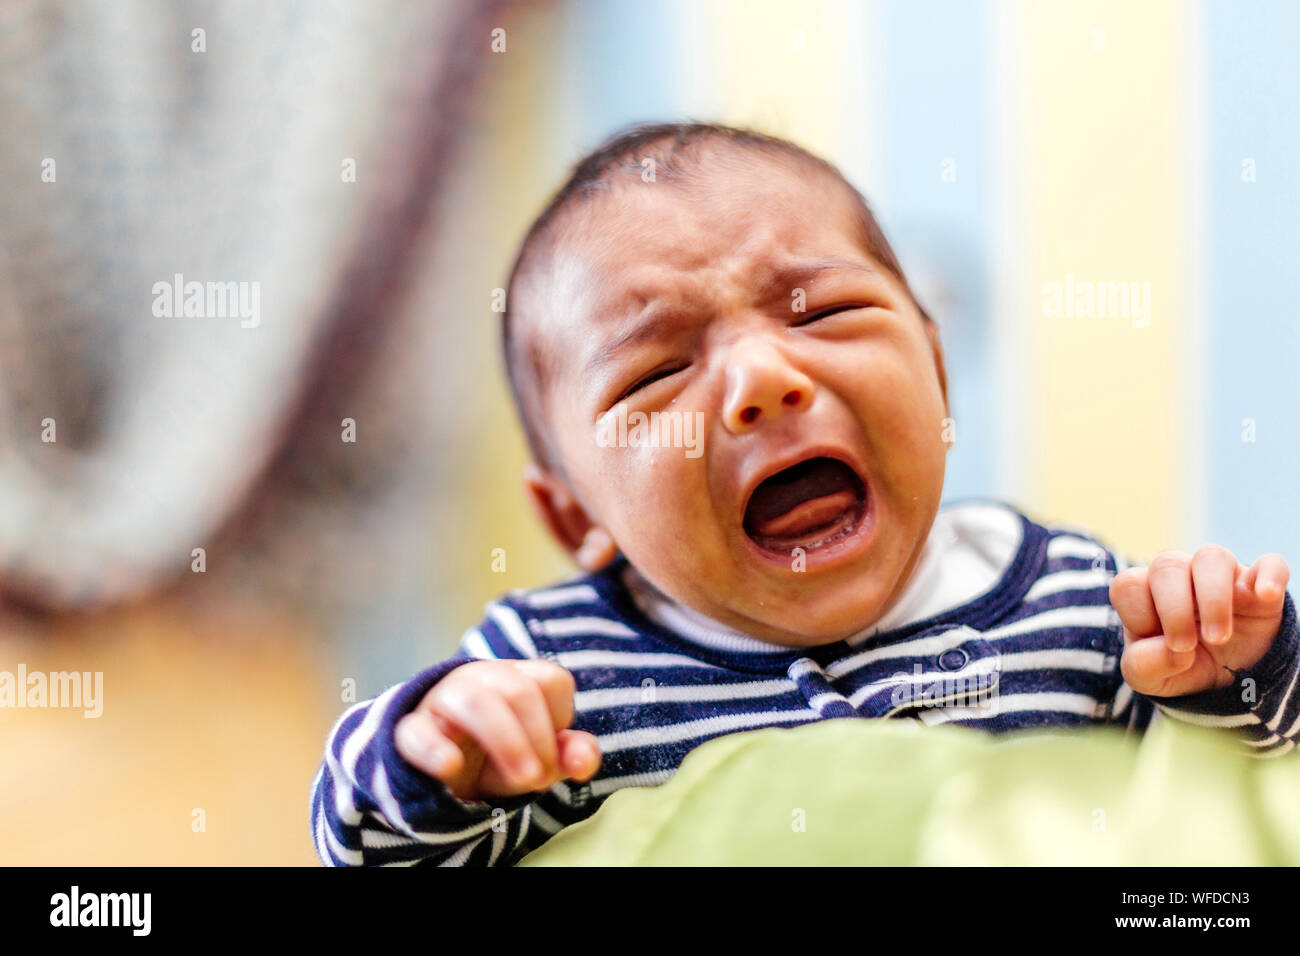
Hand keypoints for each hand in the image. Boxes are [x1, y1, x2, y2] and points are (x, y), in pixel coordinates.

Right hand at [394, 659, 601, 800]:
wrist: (437, 773)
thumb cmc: (496, 757)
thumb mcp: (537, 760)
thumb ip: (569, 755)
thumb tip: (584, 760)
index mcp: (516, 677)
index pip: (551, 680)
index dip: (559, 720)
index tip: (552, 757)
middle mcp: (480, 679)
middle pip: (518, 690)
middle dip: (538, 739)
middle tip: (539, 780)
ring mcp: (442, 700)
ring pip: (475, 702)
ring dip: (507, 742)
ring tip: (522, 781)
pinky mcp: (410, 730)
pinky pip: (416, 732)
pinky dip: (434, 749)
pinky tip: (450, 767)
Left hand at [1110, 546, 1289, 697]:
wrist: (1226, 682)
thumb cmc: (1178, 669)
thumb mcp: (1150, 678)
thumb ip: (1143, 665)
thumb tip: (1174, 651)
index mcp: (1145, 593)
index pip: (1129, 585)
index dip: (1141, 616)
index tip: (1165, 647)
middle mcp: (1179, 576)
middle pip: (1166, 565)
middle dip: (1174, 608)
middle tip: (1187, 646)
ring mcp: (1221, 577)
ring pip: (1212, 557)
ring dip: (1214, 597)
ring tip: (1219, 636)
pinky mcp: (1260, 586)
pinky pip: (1269, 564)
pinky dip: (1269, 575)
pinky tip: (1265, 595)